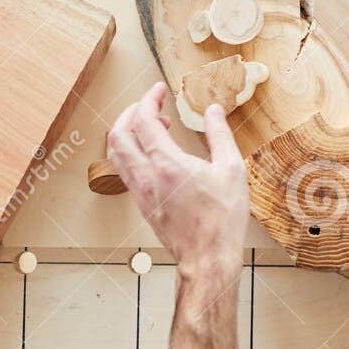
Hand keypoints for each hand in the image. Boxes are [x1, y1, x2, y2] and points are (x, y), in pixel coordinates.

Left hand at [106, 82, 248, 301]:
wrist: (208, 259)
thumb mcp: (232, 170)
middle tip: (150, 105)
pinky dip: (133, 153)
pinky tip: (155, 155)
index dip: (148, 99)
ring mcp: (141, 192)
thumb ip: (219, 135)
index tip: (159, 89)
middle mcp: (146, 176)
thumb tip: (213, 110)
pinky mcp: (143, 205)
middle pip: (118, 134)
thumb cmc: (223, 219)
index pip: (144, 120)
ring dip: (129, 134)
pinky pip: (125, 171)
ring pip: (117, 154)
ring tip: (155, 129)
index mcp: (167, 163)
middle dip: (130, 113)